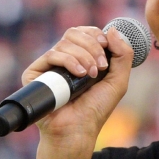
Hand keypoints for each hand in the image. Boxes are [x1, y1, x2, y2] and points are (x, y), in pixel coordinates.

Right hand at [23, 24, 133, 152]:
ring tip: (91, 76)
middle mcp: (64, 59)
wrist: (78, 129)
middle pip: (74, 33)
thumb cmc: (96, 108)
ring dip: (84, 56)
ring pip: (65, 42)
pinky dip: (70, 61)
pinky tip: (79, 74)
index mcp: (81, 58)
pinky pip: (52, 54)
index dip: (96, 35)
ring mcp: (49, 65)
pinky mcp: (35, 73)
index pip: (85, 33)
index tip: (106, 47)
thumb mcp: (118, 81)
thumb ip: (123, 55)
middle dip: (93, 47)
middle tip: (101, 67)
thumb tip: (113, 30)